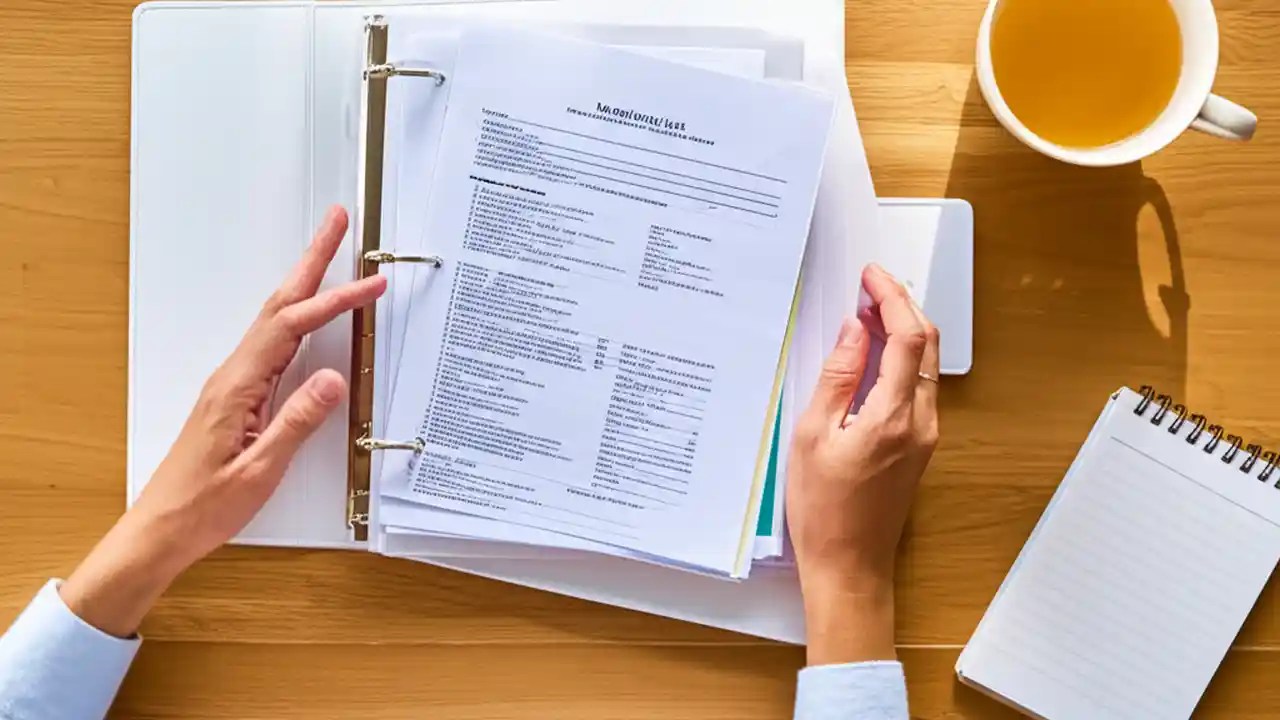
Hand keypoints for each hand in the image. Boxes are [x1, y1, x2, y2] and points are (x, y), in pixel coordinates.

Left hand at [60, 206, 386, 636]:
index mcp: (237, 386)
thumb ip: (297, 421)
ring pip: (274, 319)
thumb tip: (332, 378)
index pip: (293, 328)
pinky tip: (306, 317)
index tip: (371, 285)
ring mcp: (232, 384)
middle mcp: (232, 375)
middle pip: (279, 304)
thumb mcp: (259, 469)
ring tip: (328, 255)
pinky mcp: (235, 397)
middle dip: (311, 260)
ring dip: (303, 283)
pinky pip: (271, 343)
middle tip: (336, 223)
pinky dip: (296, 317)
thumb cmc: (204, 505)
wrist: (160, 529)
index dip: (335, 302)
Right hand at [787, 264, 939, 664]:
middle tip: (869, 286)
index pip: (907, 337)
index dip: (892, 297)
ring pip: (926, 365)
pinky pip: (917, 387)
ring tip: (866, 314)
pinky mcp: (920, 446)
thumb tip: (853, 331)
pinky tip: (872, 356)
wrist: (849, 565)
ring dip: (903, 332)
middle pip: (926, 345)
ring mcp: (925, 435)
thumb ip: (836, 377)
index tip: (870, 275)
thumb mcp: (812, 435)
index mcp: (892, 416)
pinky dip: (900, 360)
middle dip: (902, 306)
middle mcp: (920, 422)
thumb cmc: (822, 510)